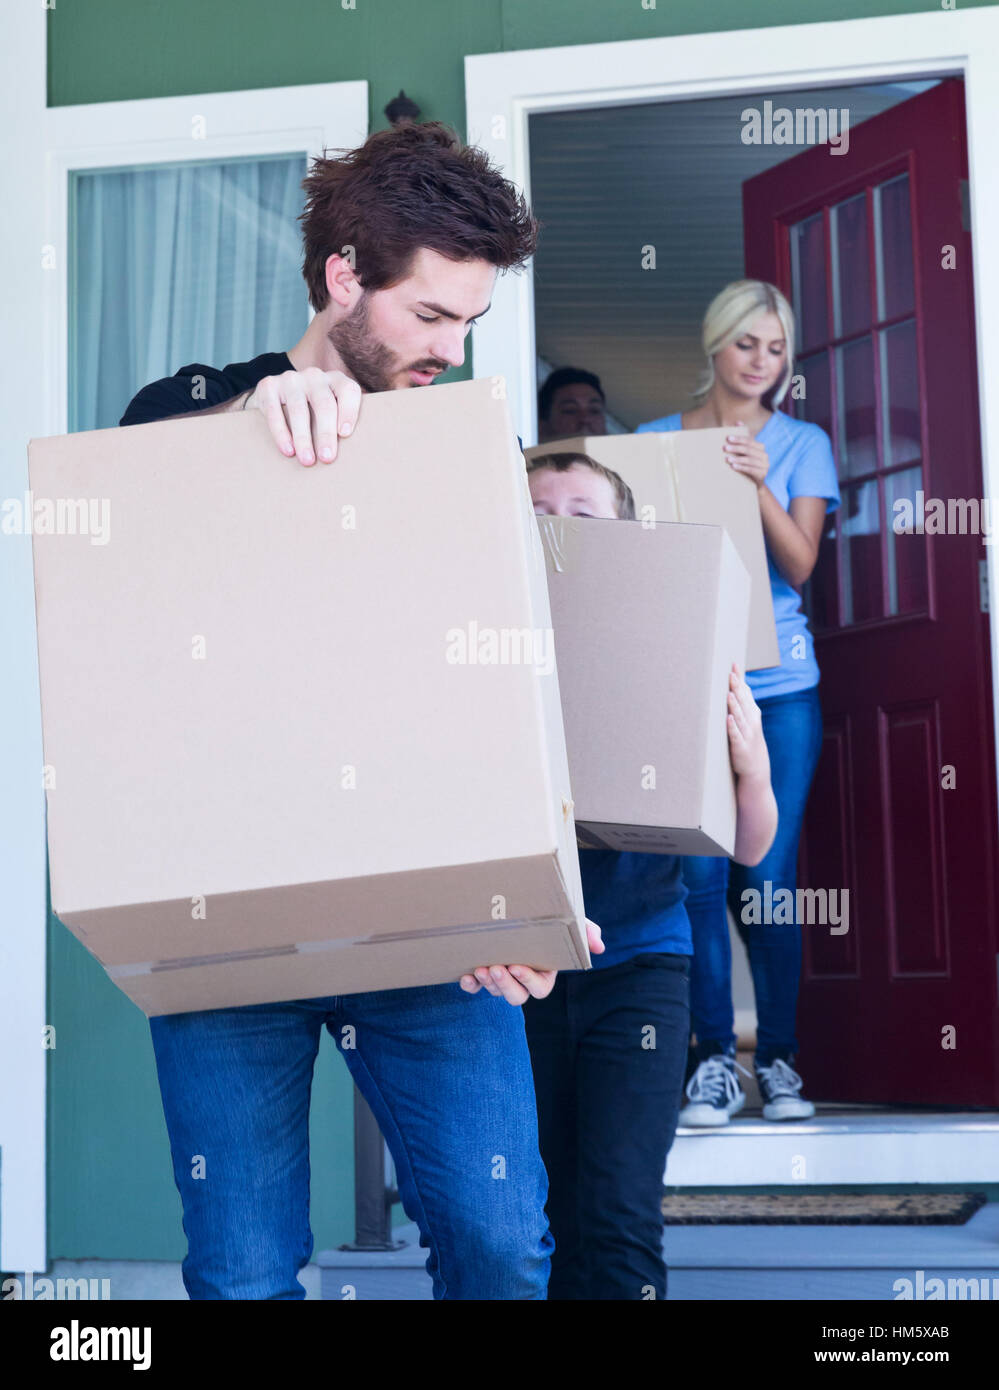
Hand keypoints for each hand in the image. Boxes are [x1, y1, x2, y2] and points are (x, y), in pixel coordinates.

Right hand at [244, 367, 362, 465]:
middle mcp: (315, 376)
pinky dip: (281, 433)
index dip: (349, 411)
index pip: (348, 391)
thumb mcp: (331, 412)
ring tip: (307, 460)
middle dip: (326, 433)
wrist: (274, 399)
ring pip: (299, 409)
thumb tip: (361, 450)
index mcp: (336, 381)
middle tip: (327, 458)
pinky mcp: (269, 385)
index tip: (345, 434)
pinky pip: (274, 411)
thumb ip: (344, 423)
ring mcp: (291, 379)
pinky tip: (288, 450)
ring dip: (303, 438)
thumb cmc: (312, 413)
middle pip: (324, 404)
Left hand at [459, 918, 604, 1005]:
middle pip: (517, 997)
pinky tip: (466, 976)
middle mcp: (522, 978)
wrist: (515, 903)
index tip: (517, 966)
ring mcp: (502, 977)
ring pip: (495, 991)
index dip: (528, 982)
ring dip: (488, 983)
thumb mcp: (570, 920)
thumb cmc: (548, 914)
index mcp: (544, 972)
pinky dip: (470, 985)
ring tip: (480, 968)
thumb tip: (599, 947)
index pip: (539, 989)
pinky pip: (475, 987)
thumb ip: (585, 931)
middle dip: (505, 986)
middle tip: (496, 968)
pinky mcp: (482, 972)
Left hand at [724, 422, 768, 488]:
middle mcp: (764, 455)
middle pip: (749, 449)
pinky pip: (752, 470)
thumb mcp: (744, 452)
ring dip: (738, 458)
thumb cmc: (747, 464)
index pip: (749, 440)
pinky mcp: (762, 475)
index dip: (739, 438)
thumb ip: (742, 438)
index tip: (728, 438)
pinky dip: (742, 467)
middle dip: (736, 448)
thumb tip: (738, 422)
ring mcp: (765, 465)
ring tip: (727, 459)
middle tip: (724, 448)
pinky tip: (733, 466)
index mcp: (760, 447)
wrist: (753, 484)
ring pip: (750, 459)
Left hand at [726, 662, 769, 780]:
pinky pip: (736, 735)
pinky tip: (728, 719)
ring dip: (734, 705)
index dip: (740, 679)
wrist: (756, 769)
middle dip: (736, 687)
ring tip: (728, 693)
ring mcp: (746, 734)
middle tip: (730, 674)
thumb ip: (743, 704)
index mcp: (752, 713)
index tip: (733, 664)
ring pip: (739, 717)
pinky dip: (732, 727)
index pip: (746, 692)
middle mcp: (751, 721)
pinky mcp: (740, 747)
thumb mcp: (749, 720)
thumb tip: (737, 685)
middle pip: (743, 702)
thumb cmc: (749, 740)